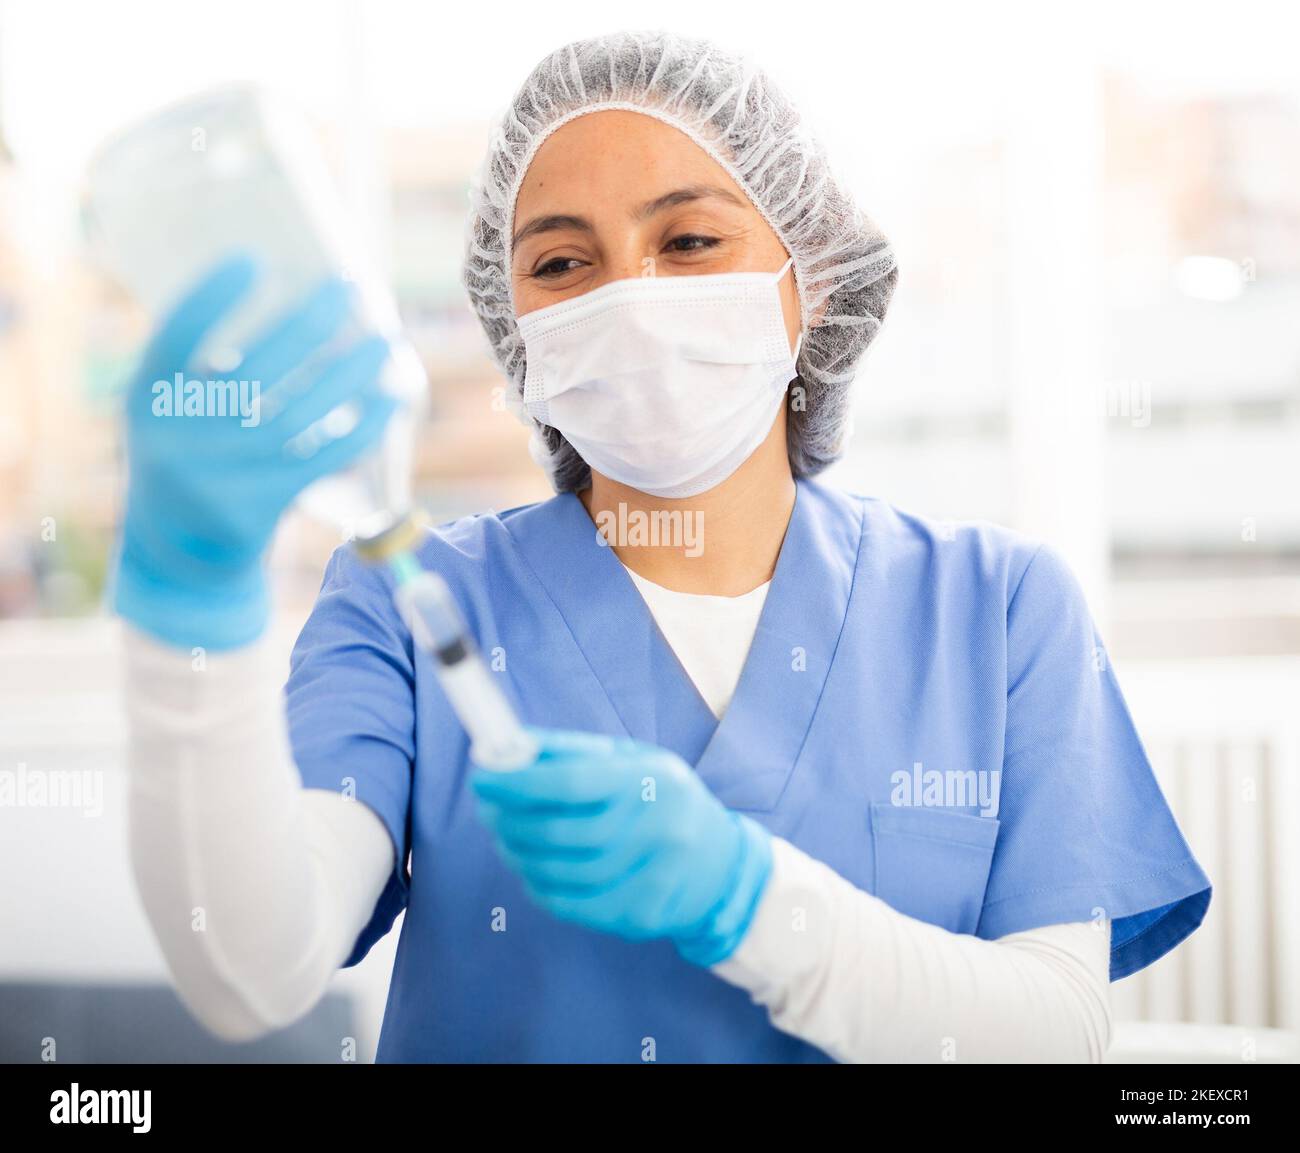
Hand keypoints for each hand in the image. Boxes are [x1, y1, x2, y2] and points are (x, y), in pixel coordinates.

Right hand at [113, 254, 396, 649]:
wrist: (175, 553)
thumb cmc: (189, 453)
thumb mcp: (172, 409)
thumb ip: (208, 364)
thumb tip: (298, 300)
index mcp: (148, 397)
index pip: (175, 336)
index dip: (210, 297)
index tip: (255, 257)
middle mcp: (176, 438)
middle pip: (253, 372)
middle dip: (307, 324)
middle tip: (350, 287)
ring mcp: (217, 477)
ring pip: (297, 415)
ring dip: (349, 373)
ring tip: (387, 339)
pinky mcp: (258, 507)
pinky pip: (321, 459)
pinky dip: (362, 426)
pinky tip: (391, 397)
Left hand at [471, 728, 772, 965]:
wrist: (721, 862)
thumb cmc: (661, 799)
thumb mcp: (631, 760)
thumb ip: (571, 752)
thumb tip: (505, 747)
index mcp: (649, 780)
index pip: (568, 783)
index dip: (516, 784)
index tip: (482, 778)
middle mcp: (654, 828)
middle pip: (557, 833)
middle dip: (509, 822)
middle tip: (488, 811)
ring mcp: (651, 877)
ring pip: (559, 873)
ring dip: (519, 855)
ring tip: (507, 839)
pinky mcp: (641, 915)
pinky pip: (571, 905)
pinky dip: (539, 888)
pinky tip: (532, 871)